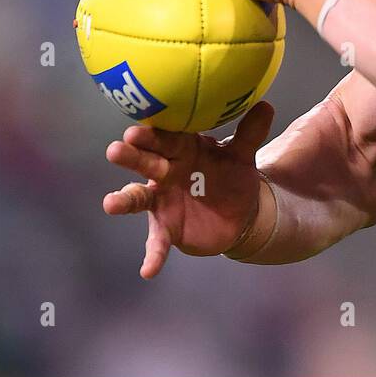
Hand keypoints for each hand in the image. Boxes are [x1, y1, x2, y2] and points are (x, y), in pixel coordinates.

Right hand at [102, 100, 276, 277]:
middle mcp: (165, 172)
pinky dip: (153, 255)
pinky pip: (157, 242)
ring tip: (110, 203)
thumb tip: (265, 106)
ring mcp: (162, 201)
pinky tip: (147, 271)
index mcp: (181, 148)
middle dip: (131, 157)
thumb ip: (250, 133)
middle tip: (115, 149)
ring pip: (139, 198)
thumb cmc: (231, 174)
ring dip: (124, 201)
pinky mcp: (166, 228)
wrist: (239, 211)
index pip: (164, 137)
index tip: (137, 128)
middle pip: (146, 162)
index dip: (152, 133)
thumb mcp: (242, 155)